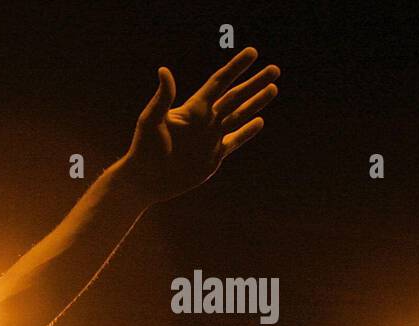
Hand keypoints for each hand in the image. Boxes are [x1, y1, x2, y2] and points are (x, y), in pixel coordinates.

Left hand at [119, 48, 279, 204]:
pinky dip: (247, 132)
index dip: (236, 67)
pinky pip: (235, 141)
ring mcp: (210, 138)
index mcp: (193, 109)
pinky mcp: (213, 156)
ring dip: (256, 102)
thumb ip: (162, 97)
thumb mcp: (151, 120)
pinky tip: (259, 121)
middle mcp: (205, 120)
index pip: (219, 82)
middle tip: (274, 69)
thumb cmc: (143, 149)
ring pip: (239, 115)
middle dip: (254, 83)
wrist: (145, 180)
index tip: (252, 52)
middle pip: (235, 97)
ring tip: (273, 88)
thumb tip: (163, 70)